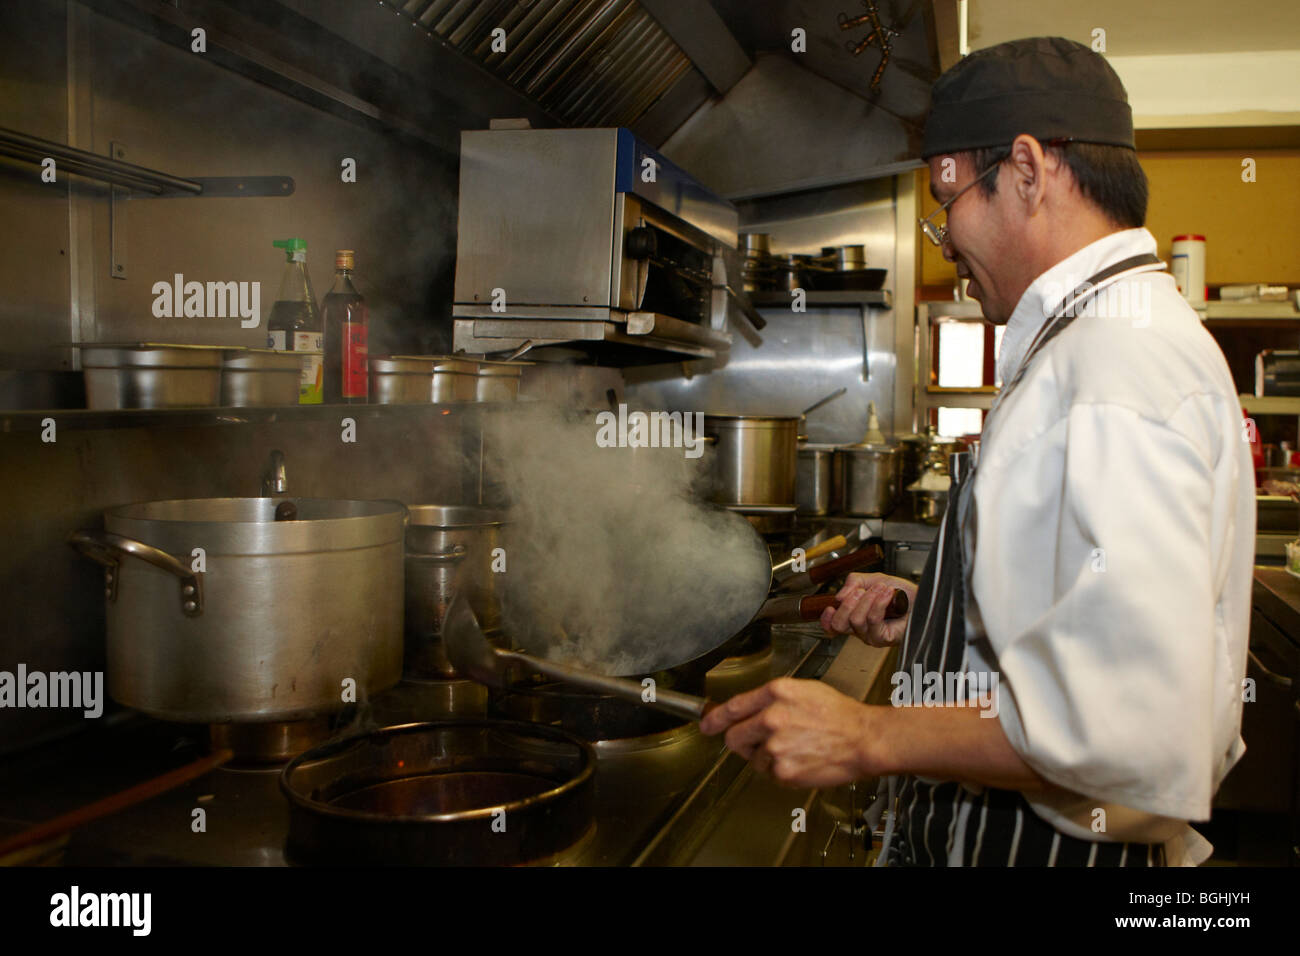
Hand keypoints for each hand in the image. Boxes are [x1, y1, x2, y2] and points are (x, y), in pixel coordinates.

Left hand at [699, 677, 873, 787]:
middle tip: (756, 743)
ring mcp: (776, 745)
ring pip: (754, 758)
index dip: (715, 718)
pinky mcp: (783, 770)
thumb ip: (773, 699)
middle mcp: (772, 717)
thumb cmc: (840, 715)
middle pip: (734, 737)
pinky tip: (800, 759)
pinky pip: (770, 773)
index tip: (706, 724)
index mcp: (777, 693)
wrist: (864, 739)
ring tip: (794, 748)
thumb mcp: (804, 691)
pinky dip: (781, 770)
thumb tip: (750, 710)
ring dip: (767, 757)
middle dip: (741, 742)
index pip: (733, 706)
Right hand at [820, 572, 916, 646]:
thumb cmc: (901, 593)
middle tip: (860, 590)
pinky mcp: (883, 638)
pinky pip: (873, 620)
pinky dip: (878, 603)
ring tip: (882, 588)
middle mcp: (860, 629)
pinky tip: (887, 594)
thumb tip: (839, 596)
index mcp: (854, 616)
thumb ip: (853, 582)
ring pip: (856, 620)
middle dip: (848, 603)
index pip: (832, 625)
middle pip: (839, 624)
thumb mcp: (872, 579)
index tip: (830, 607)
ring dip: (868, 598)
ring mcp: (871, 636)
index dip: (826, 618)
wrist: (922, 598)